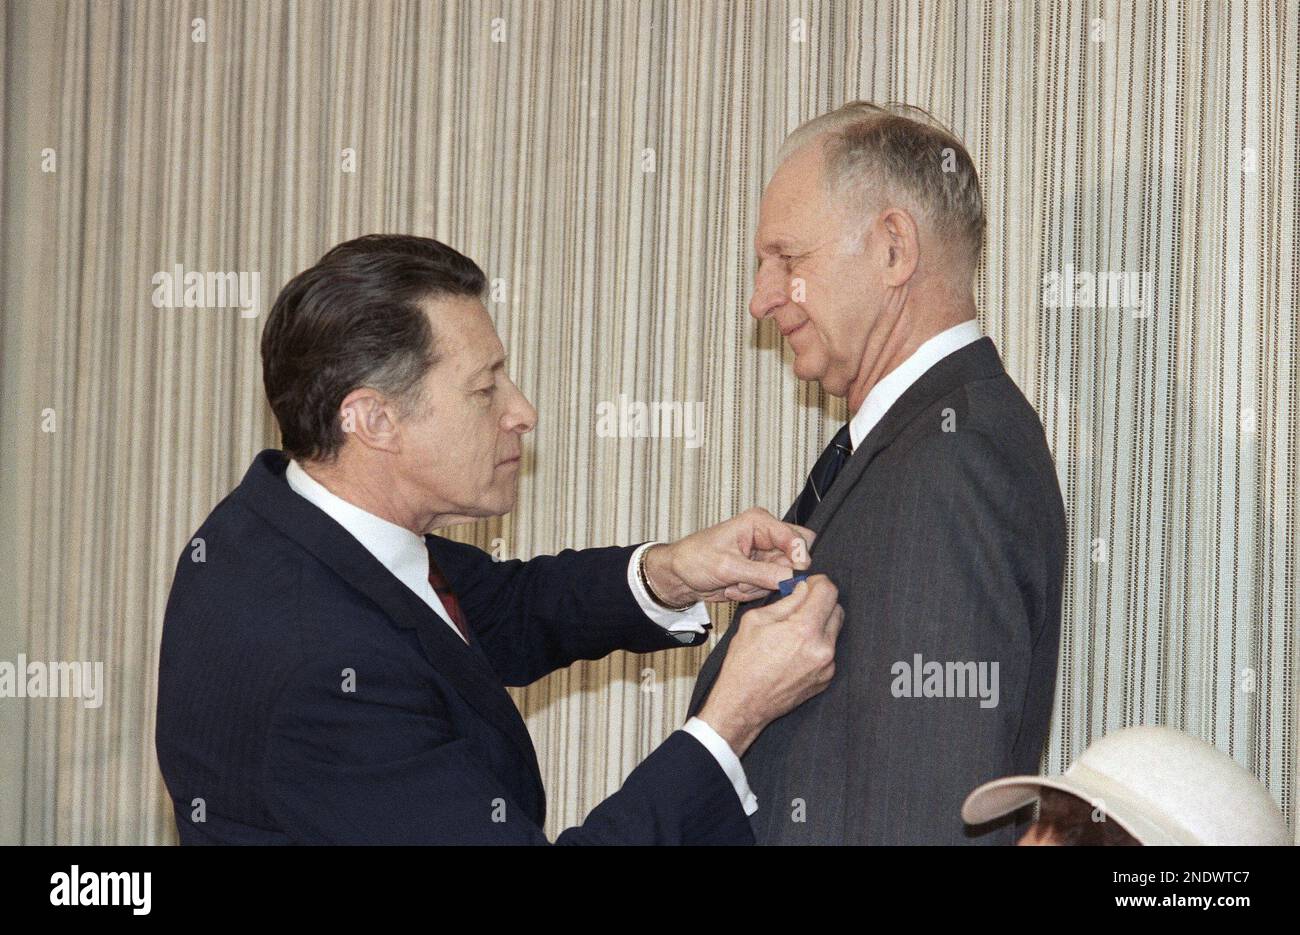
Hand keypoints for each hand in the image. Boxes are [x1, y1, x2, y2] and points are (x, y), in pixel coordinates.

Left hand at [643, 507, 813, 605]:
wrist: (679, 576)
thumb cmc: (694, 559)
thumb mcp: (728, 567)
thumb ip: (762, 573)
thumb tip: (791, 578)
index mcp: (759, 523)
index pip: (797, 537)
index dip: (800, 558)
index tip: (791, 577)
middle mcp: (765, 536)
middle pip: (796, 557)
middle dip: (778, 575)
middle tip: (756, 581)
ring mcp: (764, 556)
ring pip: (784, 576)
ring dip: (760, 586)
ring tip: (735, 583)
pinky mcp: (760, 572)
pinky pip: (772, 587)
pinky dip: (754, 592)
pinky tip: (734, 587)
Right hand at [697, 575, 842, 755]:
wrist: (744, 704)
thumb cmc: (744, 663)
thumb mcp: (755, 620)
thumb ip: (786, 601)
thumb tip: (802, 588)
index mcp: (804, 630)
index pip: (828, 591)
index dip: (818, 583)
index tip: (808, 585)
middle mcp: (822, 648)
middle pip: (837, 609)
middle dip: (820, 602)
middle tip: (800, 605)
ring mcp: (827, 666)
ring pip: (834, 631)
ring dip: (820, 624)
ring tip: (794, 631)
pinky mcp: (826, 678)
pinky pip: (829, 651)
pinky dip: (817, 645)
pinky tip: (795, 651)